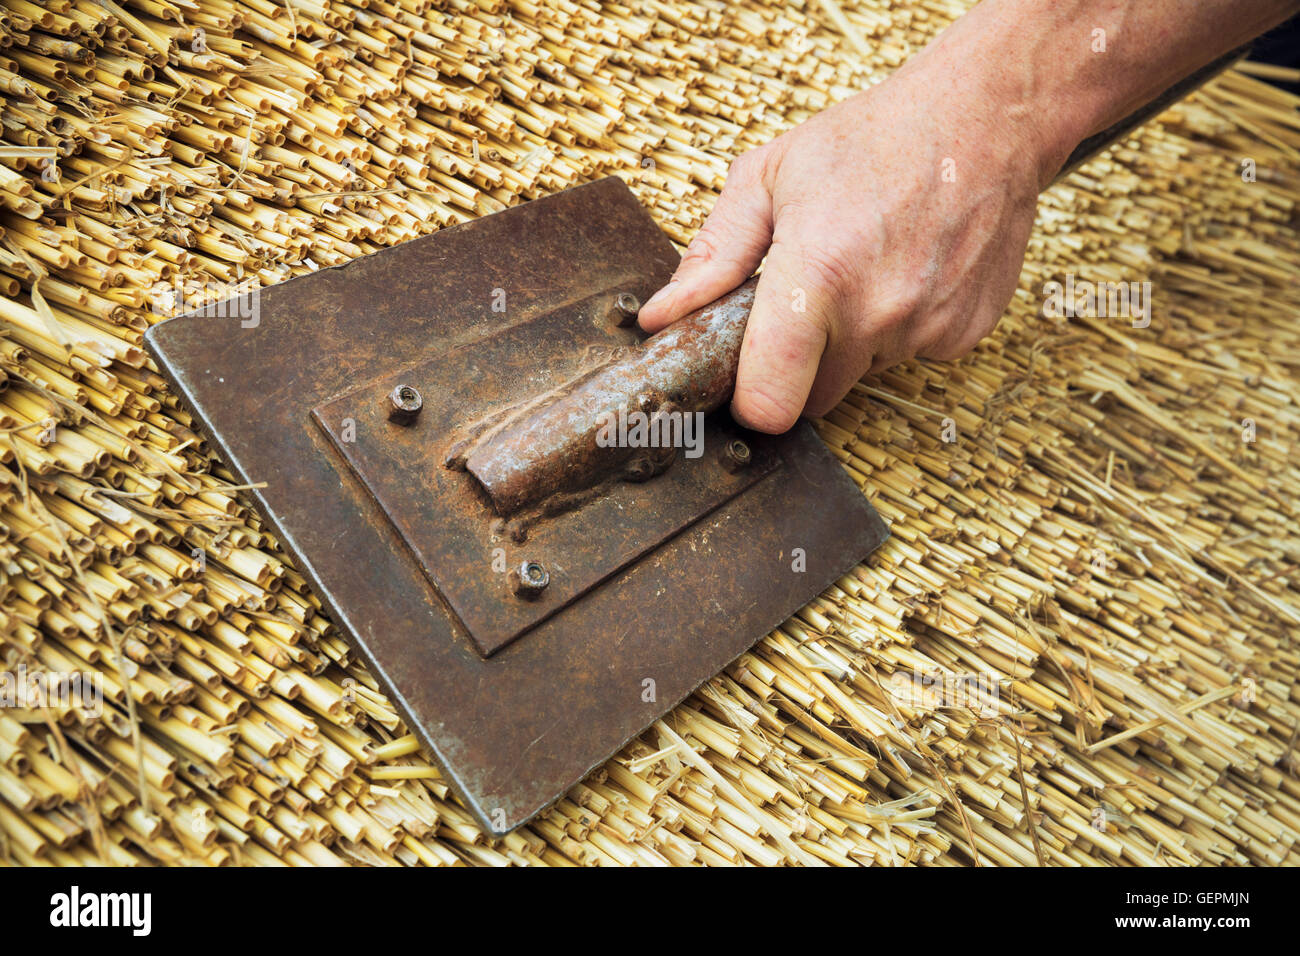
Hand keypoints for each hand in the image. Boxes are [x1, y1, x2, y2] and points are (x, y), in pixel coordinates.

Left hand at [637, 46, 1053, 433]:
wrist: (984, 118)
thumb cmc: (872, 139)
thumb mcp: (770, 178)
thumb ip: (713, 255)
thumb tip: (663, 315)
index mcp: (817, 277)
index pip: (771, 402)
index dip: (751, 402)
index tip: (744, 381)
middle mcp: (876, 313)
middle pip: (814, 399)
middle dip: (798, 367)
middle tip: (800, 307)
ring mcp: (927, 328)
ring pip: (864, 373)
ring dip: (852, 341)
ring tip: (861, 268)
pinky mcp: (965, 333)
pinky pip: (912, 355)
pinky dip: (900, 327)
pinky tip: (904, 271)